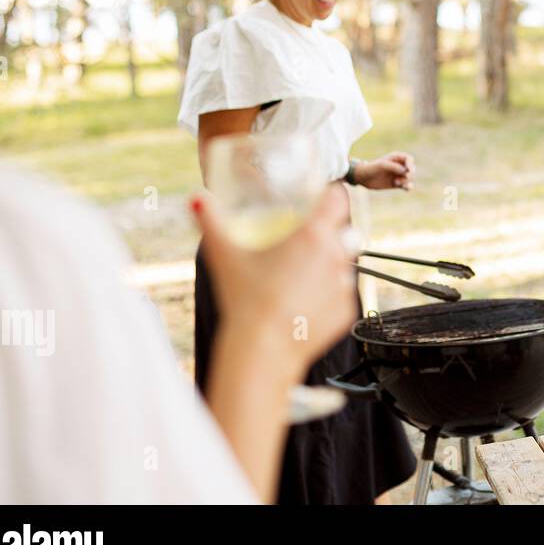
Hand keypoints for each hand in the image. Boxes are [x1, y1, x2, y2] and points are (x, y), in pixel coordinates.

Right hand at [190, 184, 358, 383]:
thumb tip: (197, 200)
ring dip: (329, 266)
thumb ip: (210, 222)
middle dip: (329, 234)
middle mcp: (336, 257)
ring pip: (344, 266)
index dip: (332, 194)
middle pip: (344, 233)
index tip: (323, 197)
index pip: (338, 199)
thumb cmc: (245, 300)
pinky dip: (327, 296)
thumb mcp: (224, 255)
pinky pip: (341, 296)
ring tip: (298, 278)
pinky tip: (302, 303)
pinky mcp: (346, 312)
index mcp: (314, 236)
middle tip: (303, 243)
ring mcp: (343, 286)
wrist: (262, 350)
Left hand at [354, 152, 414, 190]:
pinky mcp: (397, 184)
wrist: (364, 178)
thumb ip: (394, 167)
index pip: (409, 159)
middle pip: (411, 170)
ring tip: (396, 183)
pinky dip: (408, 187)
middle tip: (399, 179)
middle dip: (408, 175)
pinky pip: (407, 186)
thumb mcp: (381, 165)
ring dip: (406, 181)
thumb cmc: (371, 168)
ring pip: (410, 178)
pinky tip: (405, 188)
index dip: (411, 164)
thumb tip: (406, 171)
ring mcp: (399, 175)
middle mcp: (399, 166)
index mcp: (396, 158)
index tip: (409, 170)